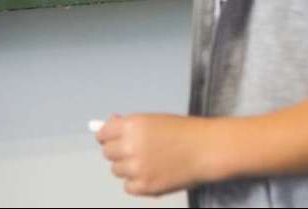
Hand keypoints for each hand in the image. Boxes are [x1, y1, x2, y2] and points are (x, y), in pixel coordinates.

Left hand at [95, 113, 213, 196]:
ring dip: (126, 167)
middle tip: (131, 151)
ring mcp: (137, 168)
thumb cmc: (181, 131)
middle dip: (117, 152)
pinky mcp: (145, 187)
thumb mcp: (152, 120)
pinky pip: (128, 187)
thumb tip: (111, 127)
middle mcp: (130, 146)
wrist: (204, 149)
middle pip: (108, 153)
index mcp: (131, 126)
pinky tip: (149, 175)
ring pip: (116, 170)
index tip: (109, 139)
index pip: (103, 134)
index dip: (106, 137)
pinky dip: (135, 183)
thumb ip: (130, 126)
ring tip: (145, 163)